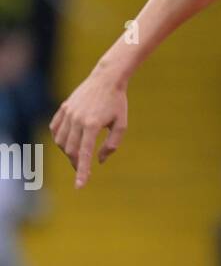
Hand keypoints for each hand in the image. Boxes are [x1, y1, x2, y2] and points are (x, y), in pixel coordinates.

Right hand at [49, 67, 128, 187]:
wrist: (106, 78)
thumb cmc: (117, 103)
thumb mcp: (121, 125)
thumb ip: (111, 145)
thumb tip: (99, 161)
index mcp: (92, 125)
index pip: (84, 154)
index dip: (81, 172)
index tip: (79, 186)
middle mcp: (77, 119)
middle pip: (70, 150)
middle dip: (76, 163)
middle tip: (83, 169)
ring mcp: (68, 113)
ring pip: (61, 141)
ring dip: (68, 152)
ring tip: (78, 153)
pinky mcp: (63, 108)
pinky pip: (55, 129)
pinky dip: (59, 139)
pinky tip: (67, 142)